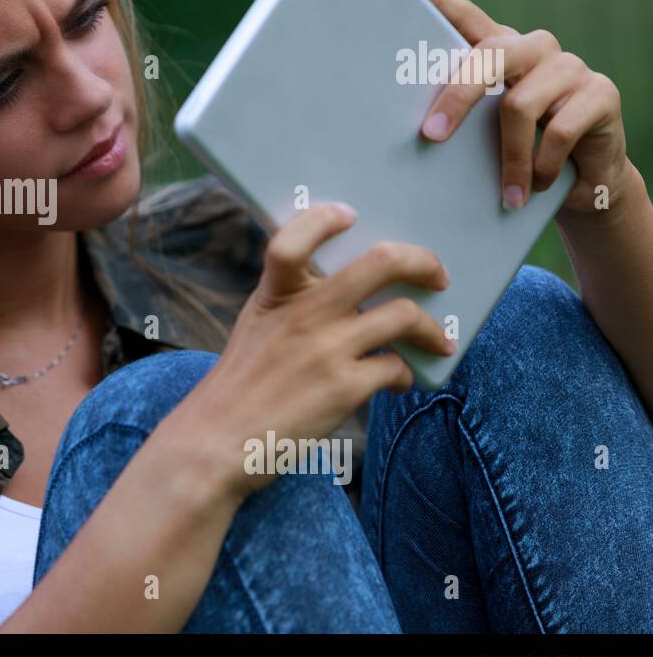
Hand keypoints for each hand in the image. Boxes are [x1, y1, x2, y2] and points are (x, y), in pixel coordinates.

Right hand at [189, 203, 453, 498]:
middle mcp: (303, 314)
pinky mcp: (344, 388)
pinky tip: (397, 382)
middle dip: (422, 262)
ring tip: (438, 340)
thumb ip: (291, 303)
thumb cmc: (239, 386)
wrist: (218, 441)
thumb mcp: (255, 326)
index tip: (349, 215)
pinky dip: (404, 374)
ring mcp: (326, 349)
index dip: (323, 219)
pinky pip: (396, 367)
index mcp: (275, 295)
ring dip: (431, 330)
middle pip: (380, 263)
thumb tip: (348, 294)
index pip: (292, 240)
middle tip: (437, 275)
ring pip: (403, 315)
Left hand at [403, 0, 633, 222]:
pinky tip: (539, 186)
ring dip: (507, 159)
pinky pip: (559, 129)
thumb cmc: (518, 154)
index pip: (466, 17)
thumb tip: (406, 130)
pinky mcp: (601, 92)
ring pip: (520, 104)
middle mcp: (533, 49)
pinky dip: (542, 165)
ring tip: (504, 195)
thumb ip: (458, 117)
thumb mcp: (482, 134)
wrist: (583, 184)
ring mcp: (569, 67)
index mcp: (499, 51)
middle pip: (488, 57)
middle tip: (430, 136)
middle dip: (457, 97)